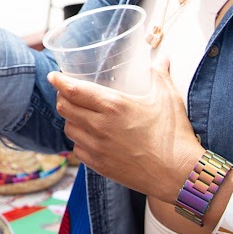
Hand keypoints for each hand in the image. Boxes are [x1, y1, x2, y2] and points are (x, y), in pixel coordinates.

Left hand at [48, 54, 202, 204]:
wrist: (178, 175)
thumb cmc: (174, 136)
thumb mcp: (168, 98)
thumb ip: (160, 75)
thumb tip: (163, 58)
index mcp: (113, 106)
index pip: (72, 90)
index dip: (58, 81)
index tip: (54, 75)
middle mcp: (99, 126)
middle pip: (64, 108)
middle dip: (62, 98)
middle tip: (68, 93)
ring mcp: (97, 148)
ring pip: (69, 129)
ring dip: (70, 119)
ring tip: (79, 114)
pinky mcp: (99, 166)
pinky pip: (77, 150)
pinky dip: (79, 141)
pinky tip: (89, 137)